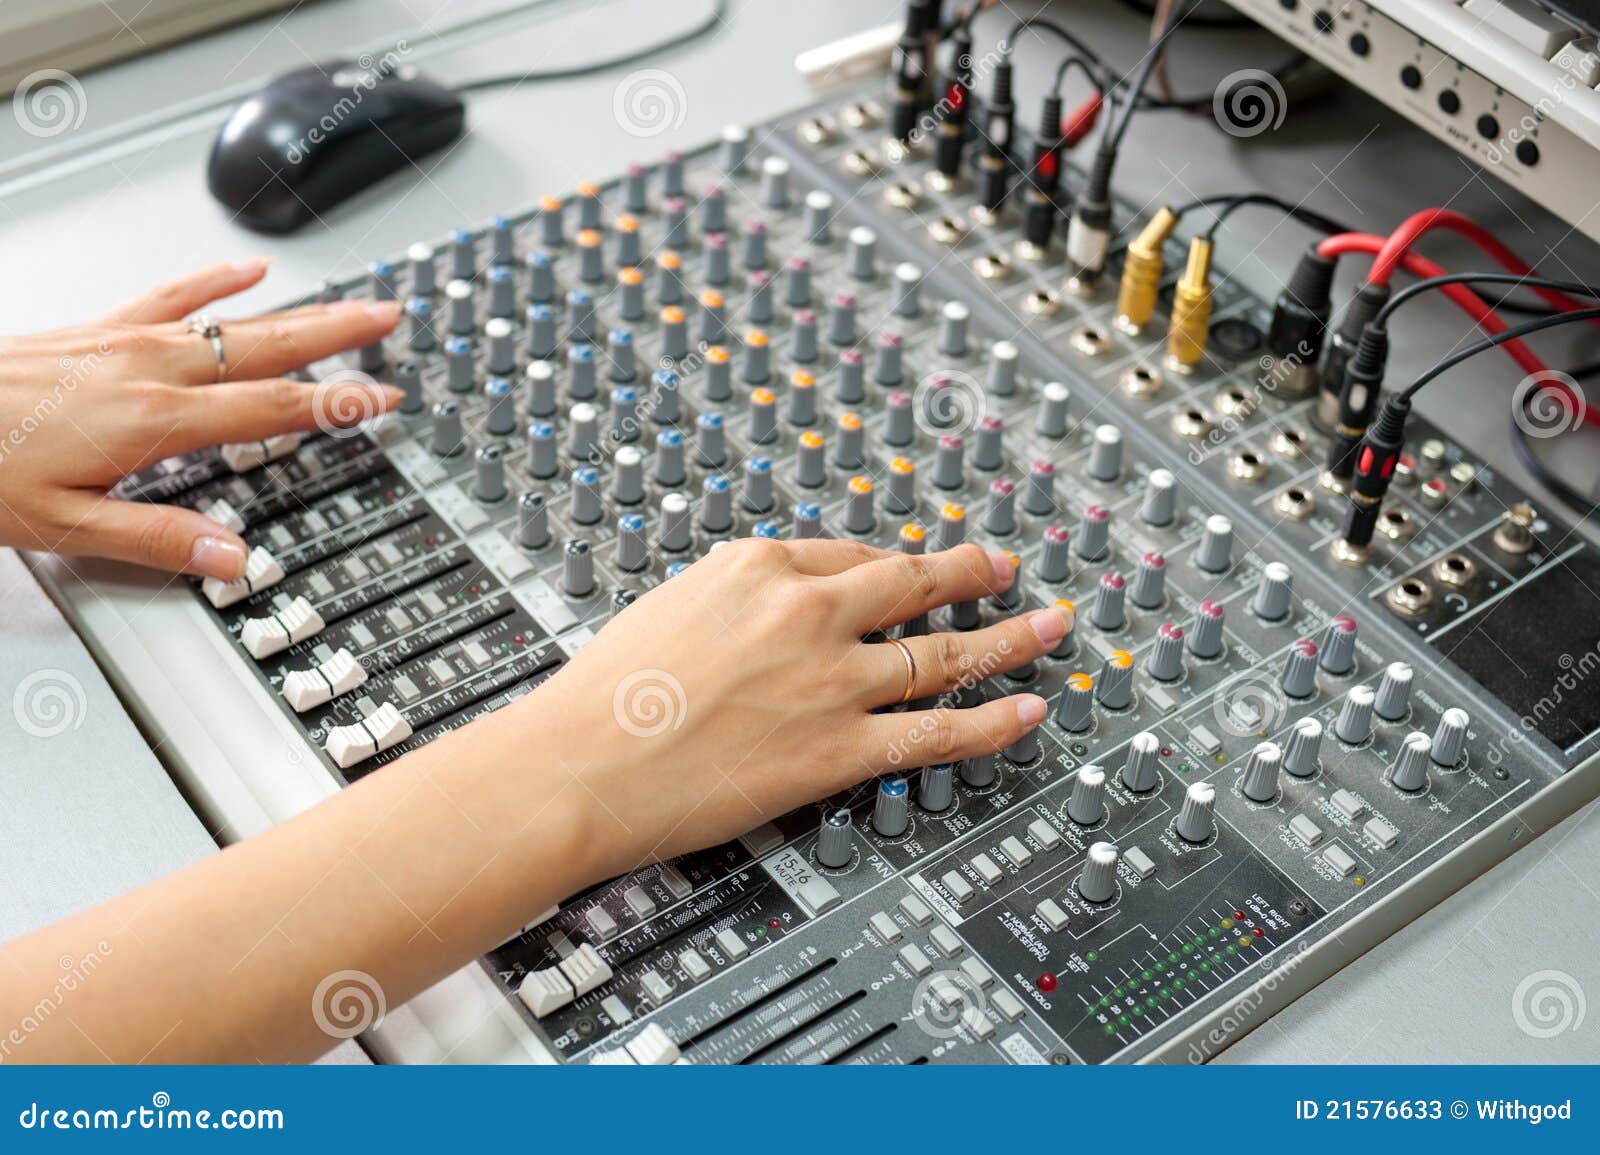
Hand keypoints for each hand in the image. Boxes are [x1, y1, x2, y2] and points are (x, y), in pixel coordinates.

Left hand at [0, 259, 402, 579]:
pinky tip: (243, 274)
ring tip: (344, 301)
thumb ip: (159, 540)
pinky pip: (171, 298)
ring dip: (297, 310)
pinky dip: (214, 283)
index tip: (383, 398)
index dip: (337, 403)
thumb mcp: (64, 526)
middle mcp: (146, 369)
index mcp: (152, 420)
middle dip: (337, 331)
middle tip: (389, 316)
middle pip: (266, 346)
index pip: (271, 408)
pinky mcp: (96, 331)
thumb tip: (235, 557)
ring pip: (232, 320)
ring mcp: (122, 342)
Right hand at [479, 537, 1073, 885]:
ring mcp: (831, 679)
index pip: (849, 554)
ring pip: (943, 652)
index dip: (893, 563)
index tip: (916, 566)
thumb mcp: (667, 608)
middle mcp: (806, 611)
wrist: (579, 765)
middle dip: (970, 571)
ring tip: (1049, 627)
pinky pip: (937, 731)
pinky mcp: (838, 747)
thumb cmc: (605, 695)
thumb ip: (734, 600)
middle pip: (914, 583)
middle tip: (1004, 565)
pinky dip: (992, 721)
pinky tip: (1029, 710)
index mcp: (758, 567)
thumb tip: (773, 607)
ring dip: (1008, 638)